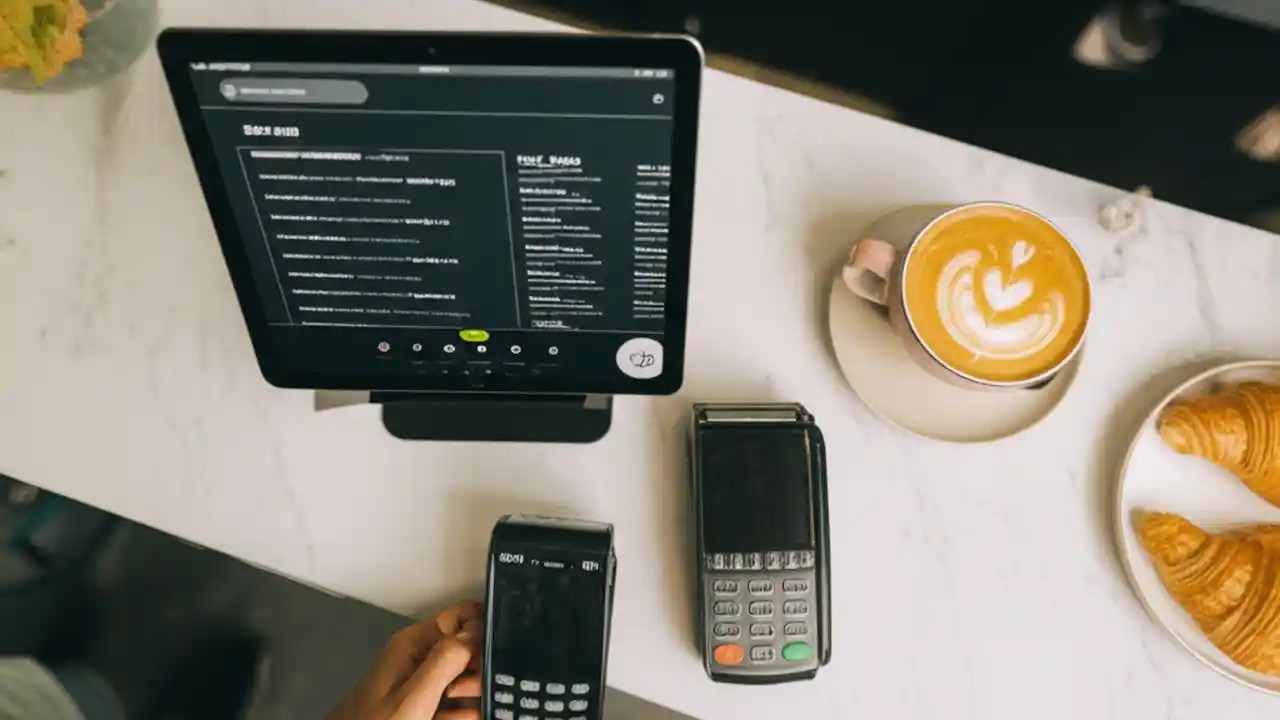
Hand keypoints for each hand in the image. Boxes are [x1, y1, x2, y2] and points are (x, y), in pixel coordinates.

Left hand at [328, 601, 484, 719]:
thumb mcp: (412, 698)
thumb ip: (446, 662)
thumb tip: (477, 632)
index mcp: (414, 645)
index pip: (462, 616)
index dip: (483, 631)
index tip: (497, 650)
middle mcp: (420, 660)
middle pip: (469, 652)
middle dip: (480, 670)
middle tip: (473, 691)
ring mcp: (423, 687)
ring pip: (467, 682)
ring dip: (474, 697)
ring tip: (462, 713)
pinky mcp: (424, 710)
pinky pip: (457, 706)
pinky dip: (463, 714)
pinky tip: (460, 719)